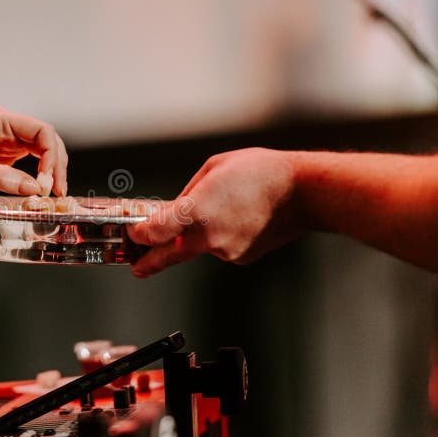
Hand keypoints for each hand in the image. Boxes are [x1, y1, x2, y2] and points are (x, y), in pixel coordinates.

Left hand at [0, 107, 67, 197]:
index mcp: (0, 120)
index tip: (48, 179)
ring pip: (44, 152)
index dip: (52, 154)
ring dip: (52, 171)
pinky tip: (42, 190)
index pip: (41, 131)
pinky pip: (33, 164)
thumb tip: (34, 189)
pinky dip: (41, 176)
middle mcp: (8, 128)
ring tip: (54, 193)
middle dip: (56, 165)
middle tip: (57, 190)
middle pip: (47, 141)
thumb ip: (3, 178)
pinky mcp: (6, 157)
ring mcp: (9, 142)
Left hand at [128, 148, 303, 276]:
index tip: (135, 234)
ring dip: (199, 235)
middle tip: (137, 268)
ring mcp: (225, 251)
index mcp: (196, 211)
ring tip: (222, 208)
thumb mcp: (213, 168)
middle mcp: (208, 237)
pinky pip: (220, 248)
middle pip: (168, 255)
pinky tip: (237, 218)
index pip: (155, 232)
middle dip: (149, 263)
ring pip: (199, 246)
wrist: (302, 192)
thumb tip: (173, 211)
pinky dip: (221, 236)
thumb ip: (188, 194)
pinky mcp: (240, 257)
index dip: (140, 235)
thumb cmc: (259, 172)